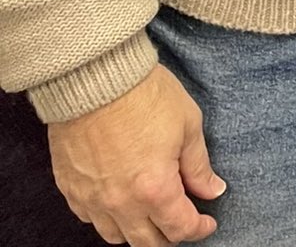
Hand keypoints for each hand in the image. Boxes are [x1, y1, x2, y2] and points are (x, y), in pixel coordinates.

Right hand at [48, 65, 224, 244]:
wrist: (95, 77)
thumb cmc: (144, 94)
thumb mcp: (187, 124)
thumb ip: (198, 165)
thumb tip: (212, 190)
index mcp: (155, 189)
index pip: (180, 228)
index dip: (199, 228)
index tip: (207, 221)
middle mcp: (121, 204)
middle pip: (147, 243)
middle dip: (170, 237)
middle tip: (182, 220)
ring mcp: (92, 199)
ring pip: (115, 236)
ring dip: (137, 230)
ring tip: (151, 213)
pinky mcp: (70, 188)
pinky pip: (90, 218)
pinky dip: (108, 217)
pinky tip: (119, 201)